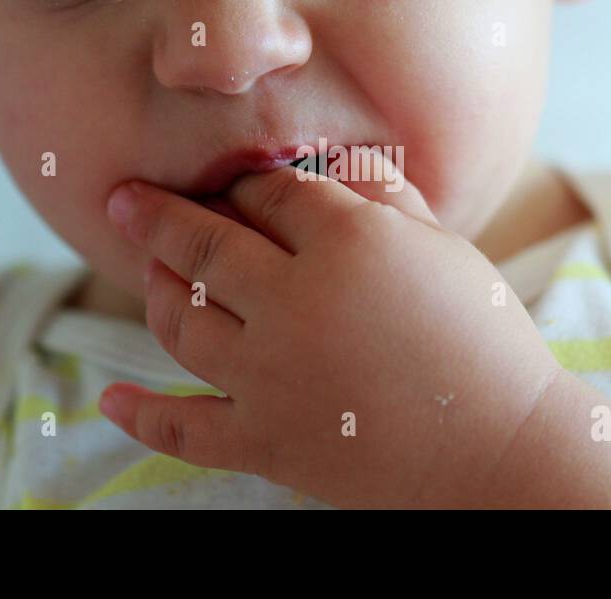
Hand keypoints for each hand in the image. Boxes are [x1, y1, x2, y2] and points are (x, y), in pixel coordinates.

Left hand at [98, 152, 566, 506]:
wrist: (502, 452)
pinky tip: (108, 401)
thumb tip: (333, 158)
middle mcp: (293, 301)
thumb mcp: (444, 248)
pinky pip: (184, 428)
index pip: (268, 192)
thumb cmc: (486, 341)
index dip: (243, 182)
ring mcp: (270, 376)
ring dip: (153, 291)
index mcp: (346, 242)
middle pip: (201, 243)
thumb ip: (385, 195)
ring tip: (145, 274)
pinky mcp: (266, 442)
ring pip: (181, 321)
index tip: (233, 182)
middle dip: (156, 215)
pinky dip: (141, 416)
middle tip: (121, 200)